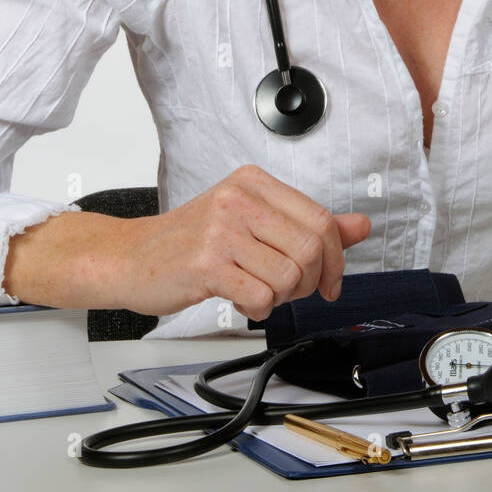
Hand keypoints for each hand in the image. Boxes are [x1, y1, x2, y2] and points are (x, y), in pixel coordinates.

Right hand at [119, 164, 371, 320]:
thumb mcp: (252, 220)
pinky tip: (239, 299)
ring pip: (289, 277)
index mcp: (254, 182)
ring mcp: (221, 229)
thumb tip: (361, 226)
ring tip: (256, 291)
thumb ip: (308, 223)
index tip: (330, 282)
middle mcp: (239, 198)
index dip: (335, 259)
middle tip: (288, 291)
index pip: (321, 220)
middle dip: (308, 283)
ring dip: (280, 298)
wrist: (130, 257)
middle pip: (310, 250)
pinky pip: (261, 297)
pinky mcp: (206, 263)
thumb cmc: (191, 241)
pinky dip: (258, 309)